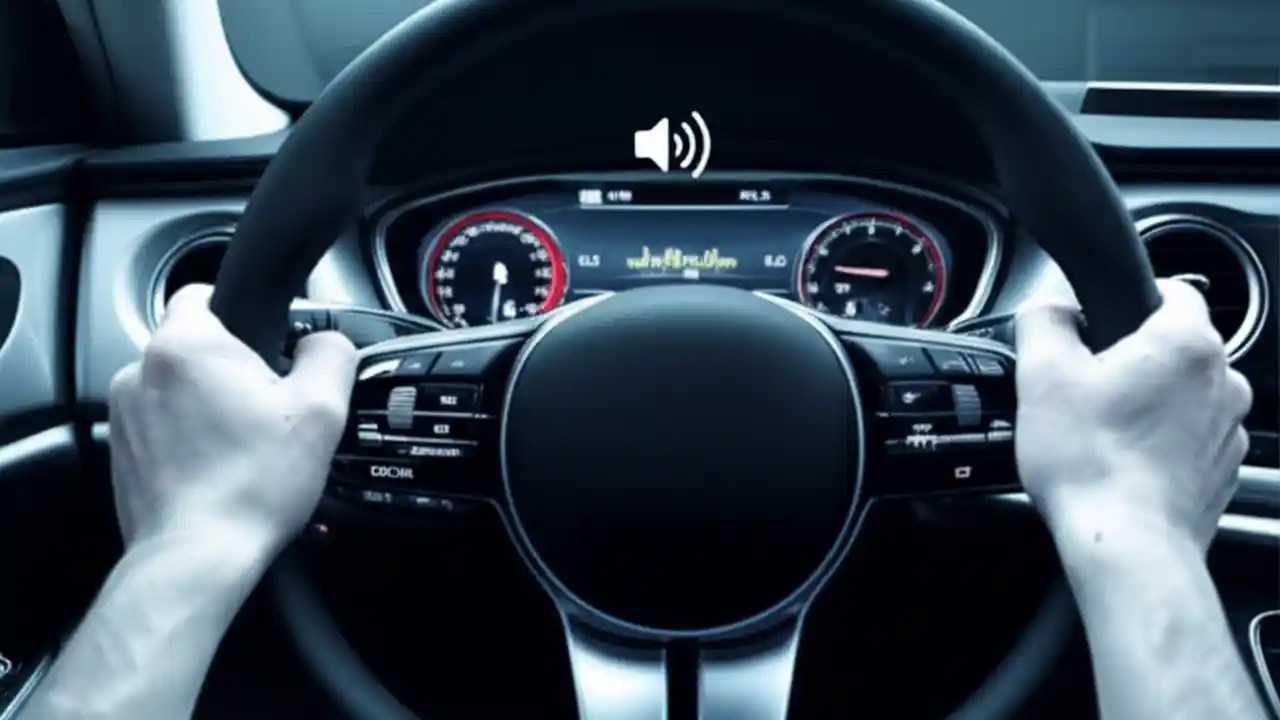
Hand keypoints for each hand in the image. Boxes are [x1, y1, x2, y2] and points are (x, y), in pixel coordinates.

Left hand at [108, 284, 356, 554]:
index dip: (243, 311)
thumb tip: (326, 342)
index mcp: (187, 345)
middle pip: (196, 347)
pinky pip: (162, 427)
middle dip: (233, 370)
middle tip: (270, 408)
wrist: (198, 558)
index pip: (204, 291)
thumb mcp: (322, 410)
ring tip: (246, 446)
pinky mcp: (120, 452)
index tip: (268, 344)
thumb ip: (331, 354)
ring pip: (179, 389)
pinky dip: (190, 439)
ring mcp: (123, 414)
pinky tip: (221, 469)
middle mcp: (141, 371)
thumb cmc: (253, 485)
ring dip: (209, 406)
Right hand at [1015, 278, 1251, 553]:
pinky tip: (1122, 463)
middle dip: (1132, 361)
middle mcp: (1223, 381)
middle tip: (1085, 389)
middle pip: (1173, 348)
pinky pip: (1189, 440)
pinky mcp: (1222, 471)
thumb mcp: (1041, 374)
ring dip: (1149, 405)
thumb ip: (1043, 320)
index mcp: (1186, 343)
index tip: (1095, 328)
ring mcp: (1230, 430)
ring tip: (1101, 433)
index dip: (1126, 300)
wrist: (1126, 544)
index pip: (1170, 289)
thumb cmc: (1090, 462)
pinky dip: (1160, 445)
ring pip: (1183, 396)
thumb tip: (1048, 307)